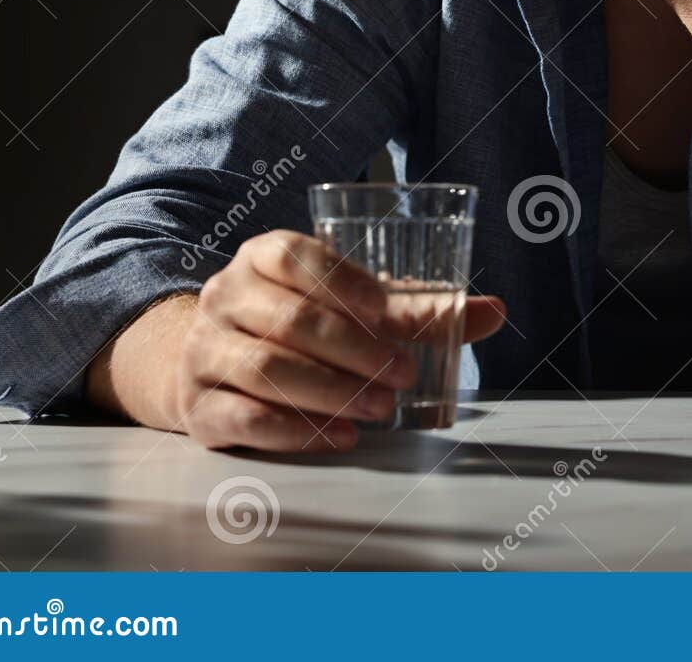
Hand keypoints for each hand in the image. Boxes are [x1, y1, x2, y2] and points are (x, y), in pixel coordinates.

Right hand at [173, 230, 504, 451]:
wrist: (207, 363)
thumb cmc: (296, 326)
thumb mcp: (350, 307)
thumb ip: (417, 309)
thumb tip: (494, 311)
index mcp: (261, 259)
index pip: (293, 254)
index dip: (340, 278)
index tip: (384, 308)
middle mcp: (225, 298)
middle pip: (290, 319)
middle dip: (355, 350)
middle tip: (403, 375)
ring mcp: (205, 353)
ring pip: (267, 369)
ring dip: (333, 391)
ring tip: (381, 409)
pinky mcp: (198, 408)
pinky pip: (244, 419)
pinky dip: (296, 430)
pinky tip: (340, 436)